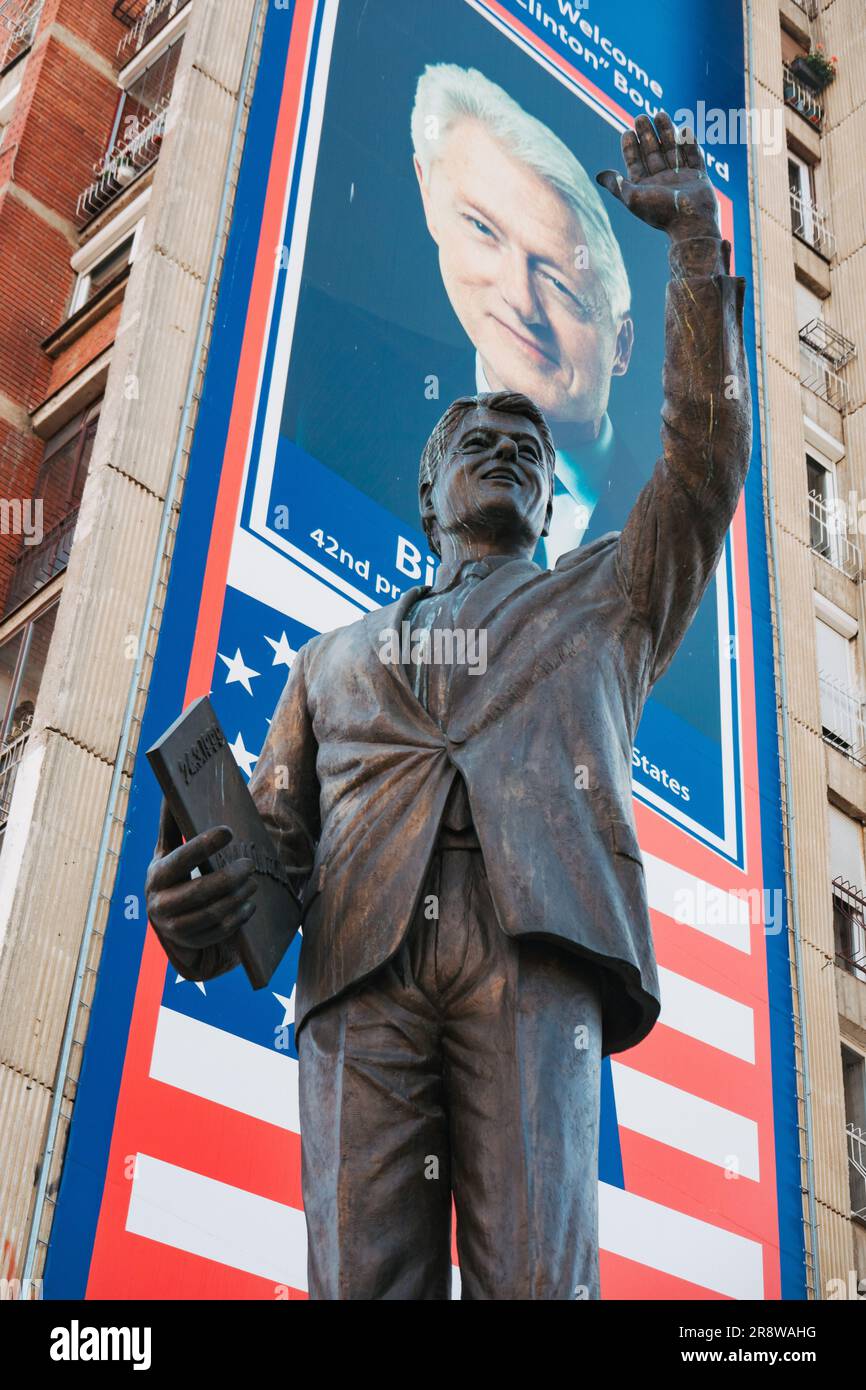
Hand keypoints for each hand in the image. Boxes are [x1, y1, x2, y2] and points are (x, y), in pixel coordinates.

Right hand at [145, 798, 257, 956]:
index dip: (204, 845)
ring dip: (238, 896)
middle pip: (200, 891)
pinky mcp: (191, 942)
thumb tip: (171, 789)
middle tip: (250, 863)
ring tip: (253, 882)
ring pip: (212, 913)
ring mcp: (175, 927)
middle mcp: (160, 904)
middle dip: (230, 877)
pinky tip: (250, 904)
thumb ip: (171, 823)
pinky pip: (219, 931)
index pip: (181, 859)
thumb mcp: (167, 851)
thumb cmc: (172, 875)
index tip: (228, 831)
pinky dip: (238, 917)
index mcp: (156, 875)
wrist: (164, 918)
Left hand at [597, 111, 720, 241]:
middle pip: (652, 153)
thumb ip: (617, 185)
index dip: (630, 148)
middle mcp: (662, 182)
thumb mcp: (633, 198)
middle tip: (640, 116)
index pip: (635, 164)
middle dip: (646, 134)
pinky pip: (694, 156)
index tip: (627, 131)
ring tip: (660, 113)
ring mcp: (681, 178)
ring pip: (672, 150)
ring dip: (666, 132)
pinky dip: (690, 143)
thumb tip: (600, 175)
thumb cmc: (661, 213)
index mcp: (645, 189)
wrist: (691, 223)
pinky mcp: (699, 177)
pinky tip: (684, 128)